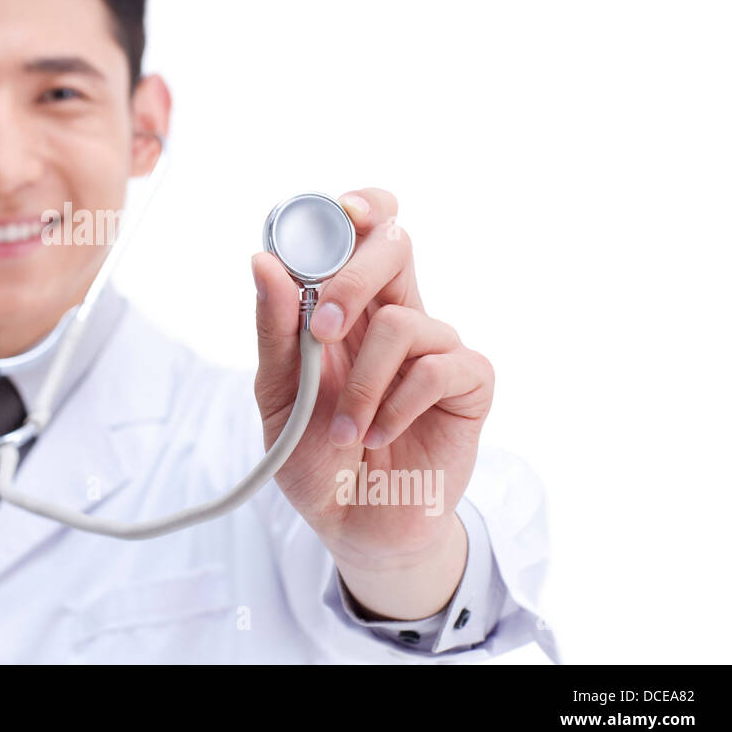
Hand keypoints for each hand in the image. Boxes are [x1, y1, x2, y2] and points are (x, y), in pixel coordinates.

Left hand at [251, 188, 493, 617]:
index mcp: (345, 305)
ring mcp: (434, 348)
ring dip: (364, 382)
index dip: (359, 207)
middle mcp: (392, 314)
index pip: (363, 229)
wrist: (352, 524)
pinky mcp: (467, 386)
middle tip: (324, 329)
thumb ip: (275, 330)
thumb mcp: (277, 394)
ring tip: (347, 429)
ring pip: (406, 319)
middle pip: (396, 244)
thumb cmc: (313, 455)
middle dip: (353, 278)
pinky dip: (399, 405)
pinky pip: (440, 367)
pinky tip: (381, 436)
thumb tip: (263, 261)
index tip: (341, 209)